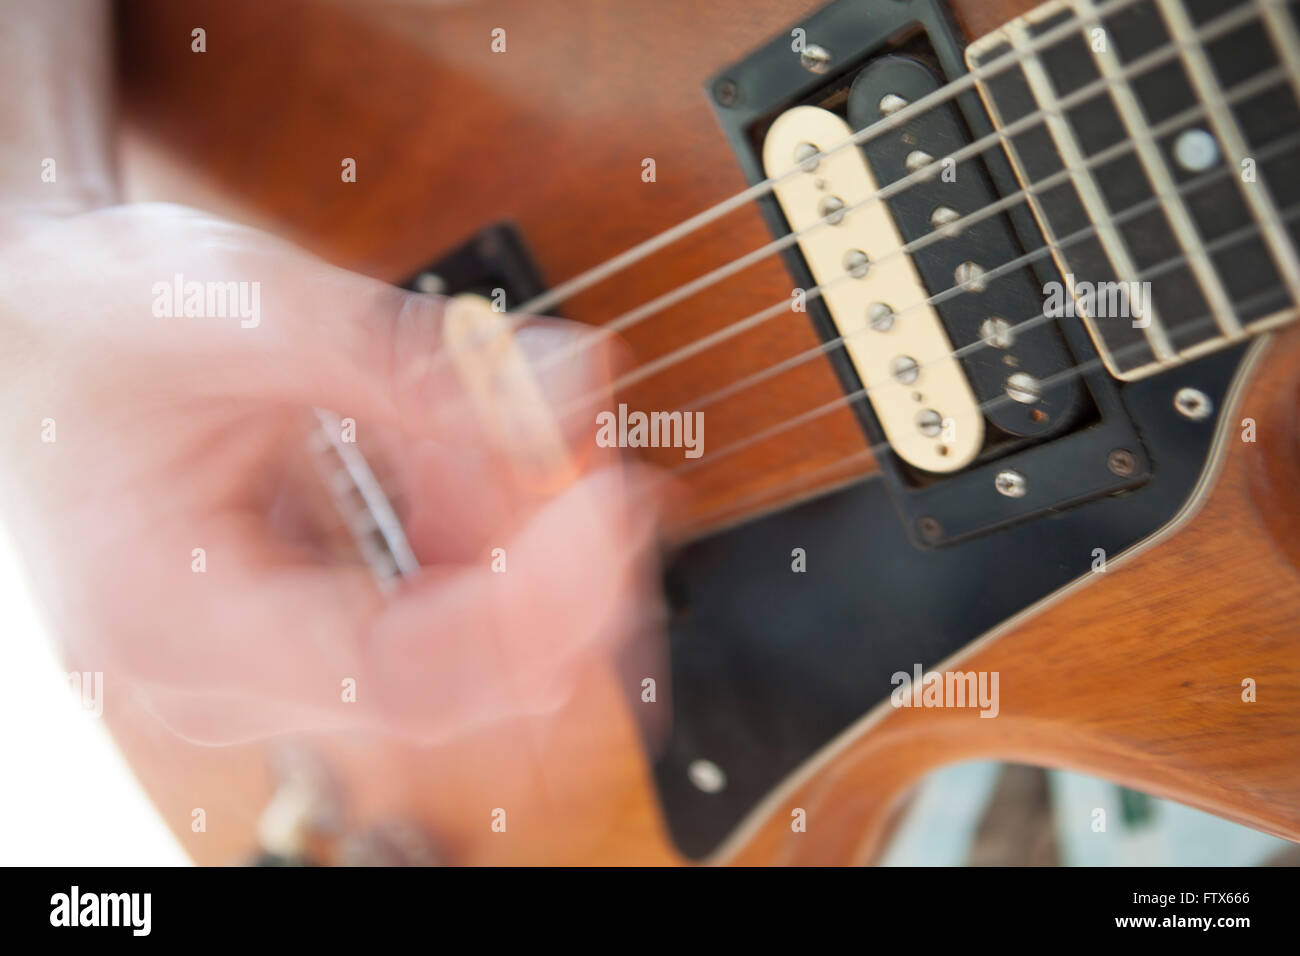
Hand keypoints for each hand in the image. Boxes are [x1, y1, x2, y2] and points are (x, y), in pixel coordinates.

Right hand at [0, 202, 662, 747]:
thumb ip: (407, 362)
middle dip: (557, 575)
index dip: (534, 606)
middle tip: (597, 456)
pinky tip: (460, 451)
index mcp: (174, 619)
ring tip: (497, 418)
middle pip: (458, 687)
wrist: (38, 336)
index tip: (608, 500)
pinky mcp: (307, 629)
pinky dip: (481, 535)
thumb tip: (563, 394)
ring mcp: (271, 663)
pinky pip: (437, 614)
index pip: (403, 679)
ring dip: (524, 542)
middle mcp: (222, 677)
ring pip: (466, 656)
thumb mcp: (244, 308)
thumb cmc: (98, 322)